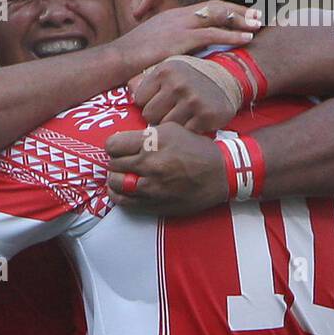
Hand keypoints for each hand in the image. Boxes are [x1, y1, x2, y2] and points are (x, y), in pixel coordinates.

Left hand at [106, 123, 227, 215]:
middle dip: (116, 161)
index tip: (119, 148)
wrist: (221, 174)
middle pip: (113, 164)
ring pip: (115, 183)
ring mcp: (151, 187)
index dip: (114, 146)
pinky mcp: (154, 204)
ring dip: (116, 178)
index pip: (112, 145)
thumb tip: (122, 141)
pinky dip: (118, 195)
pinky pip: (123, 202)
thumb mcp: (171, 129)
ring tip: (124, 175)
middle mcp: (150, 164)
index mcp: (153, 142)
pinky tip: (123, 190)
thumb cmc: (196, 149)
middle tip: (125, 161)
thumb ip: (145, 135)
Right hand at [118, 0, 259, 76]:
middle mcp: (177, 16)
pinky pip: (212, 34)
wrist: (115, 60)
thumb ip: (169, 44)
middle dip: (238, 11)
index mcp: (172, 16)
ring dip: (240, 20)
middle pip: (215, 7)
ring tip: (258, 25)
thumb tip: (182, 53)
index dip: (227, 10)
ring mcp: (178, 26)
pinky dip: (231, 35)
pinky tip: (246, 39)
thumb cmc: (130, 59)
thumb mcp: (152, 46)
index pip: (205, 7)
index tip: (243, 15)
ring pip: (217, 16)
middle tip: (258, 17)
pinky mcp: (179, 39)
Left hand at [130, 59, 238, 132]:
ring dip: (171, 125)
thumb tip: (128, 90)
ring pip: (165, 126)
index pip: (140, 100)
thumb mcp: (168, 69)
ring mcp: (193, 100)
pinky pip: (184, 132)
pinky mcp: (206, 115)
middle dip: (157, 116)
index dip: (148, 103)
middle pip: (149, 115)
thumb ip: (144, 79)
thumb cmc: (189, 76)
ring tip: (182, 115)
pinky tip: (193, 120)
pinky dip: (187, 130)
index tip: (160, 100)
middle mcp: (178, 84)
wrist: (228, 80)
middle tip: (171, 110)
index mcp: (165, 71)